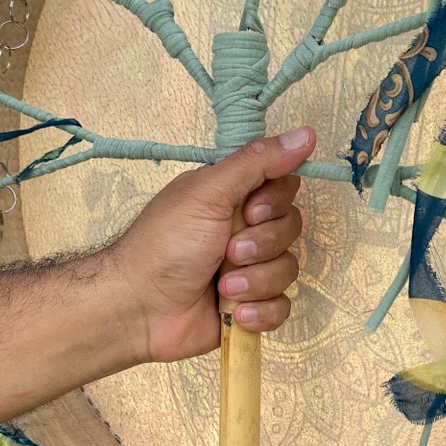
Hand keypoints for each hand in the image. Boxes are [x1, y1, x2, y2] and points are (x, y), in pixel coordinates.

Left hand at [113, 127, 316, 363]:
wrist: (139, 308)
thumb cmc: (165, 244)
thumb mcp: (208, 192)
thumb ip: (257, 162)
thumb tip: (306, 133)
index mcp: (233, 196)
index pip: (284, 187)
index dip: (275, 202)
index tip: (249, 211)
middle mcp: (243, 229)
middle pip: (291, 228)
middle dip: (262, 244)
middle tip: (228, 251)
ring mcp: (248, 270)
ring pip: (288, 269)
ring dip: (256, 280)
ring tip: (222, 287)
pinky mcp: (250, 307)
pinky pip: (281, 307)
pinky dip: (261, 311)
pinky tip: (235, 312)